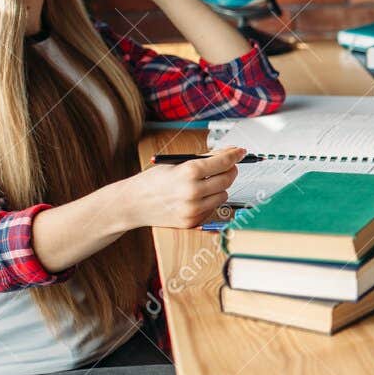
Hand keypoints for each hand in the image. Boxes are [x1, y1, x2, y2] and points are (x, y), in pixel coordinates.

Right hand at [118, 147, 244, 228]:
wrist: (132, 204)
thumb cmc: (153, 180)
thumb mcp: (176, 163)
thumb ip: (203, 159)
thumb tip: (228, 153)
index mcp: (188, 172)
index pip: (223, 162)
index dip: (235, 155)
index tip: (241, 152)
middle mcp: (193, 192)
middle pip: (227, 179)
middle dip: (230, 170)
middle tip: (228, 166)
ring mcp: (193, 209)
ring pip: (223, 195)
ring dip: (220, 187)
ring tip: (206, 182)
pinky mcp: (192, 222)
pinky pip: (213, 208)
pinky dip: (210, 201)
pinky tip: (198, 196)